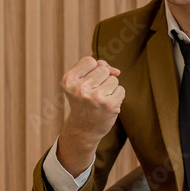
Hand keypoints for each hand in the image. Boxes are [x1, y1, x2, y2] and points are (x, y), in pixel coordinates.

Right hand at [56, 57, 125, 174]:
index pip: (90, 61)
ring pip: (114, 79)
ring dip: (110, 88)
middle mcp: (80, 89)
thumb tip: (116, 71)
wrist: (84, 130)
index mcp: (68, 80)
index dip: (92, 70)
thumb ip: (96, 68)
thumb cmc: (83, 102)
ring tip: (100, 100)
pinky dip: (117, 96)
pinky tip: (107, 106)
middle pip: (103, 69)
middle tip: (93, 94)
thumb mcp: (80, 82)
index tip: (86, 83)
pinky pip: (121, 89)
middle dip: (102, 79)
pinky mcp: (109, 105)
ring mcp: (95, 97)